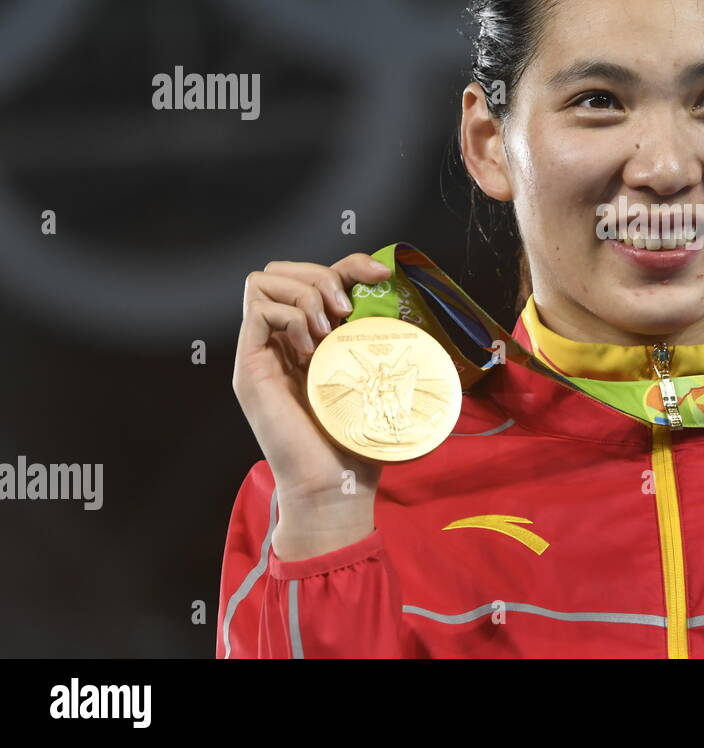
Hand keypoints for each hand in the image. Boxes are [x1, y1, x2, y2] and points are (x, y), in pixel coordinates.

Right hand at [232, 252, 394, 558]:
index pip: (315, 277)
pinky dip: (292, 317)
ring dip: (306, 294)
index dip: (347, 264)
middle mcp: (279, 341)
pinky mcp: (250, 368)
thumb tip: (406, 303)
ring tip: (331, 331)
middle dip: (320, 274)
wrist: (334, 487)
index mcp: (308, 340)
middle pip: (281, 270)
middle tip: (347, 309)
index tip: (381, 274)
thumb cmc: (357, 441)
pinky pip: (259, 311)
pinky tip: (314, 347)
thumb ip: (376, 340)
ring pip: (264, 281)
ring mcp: (261, 353)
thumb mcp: (375, 378)